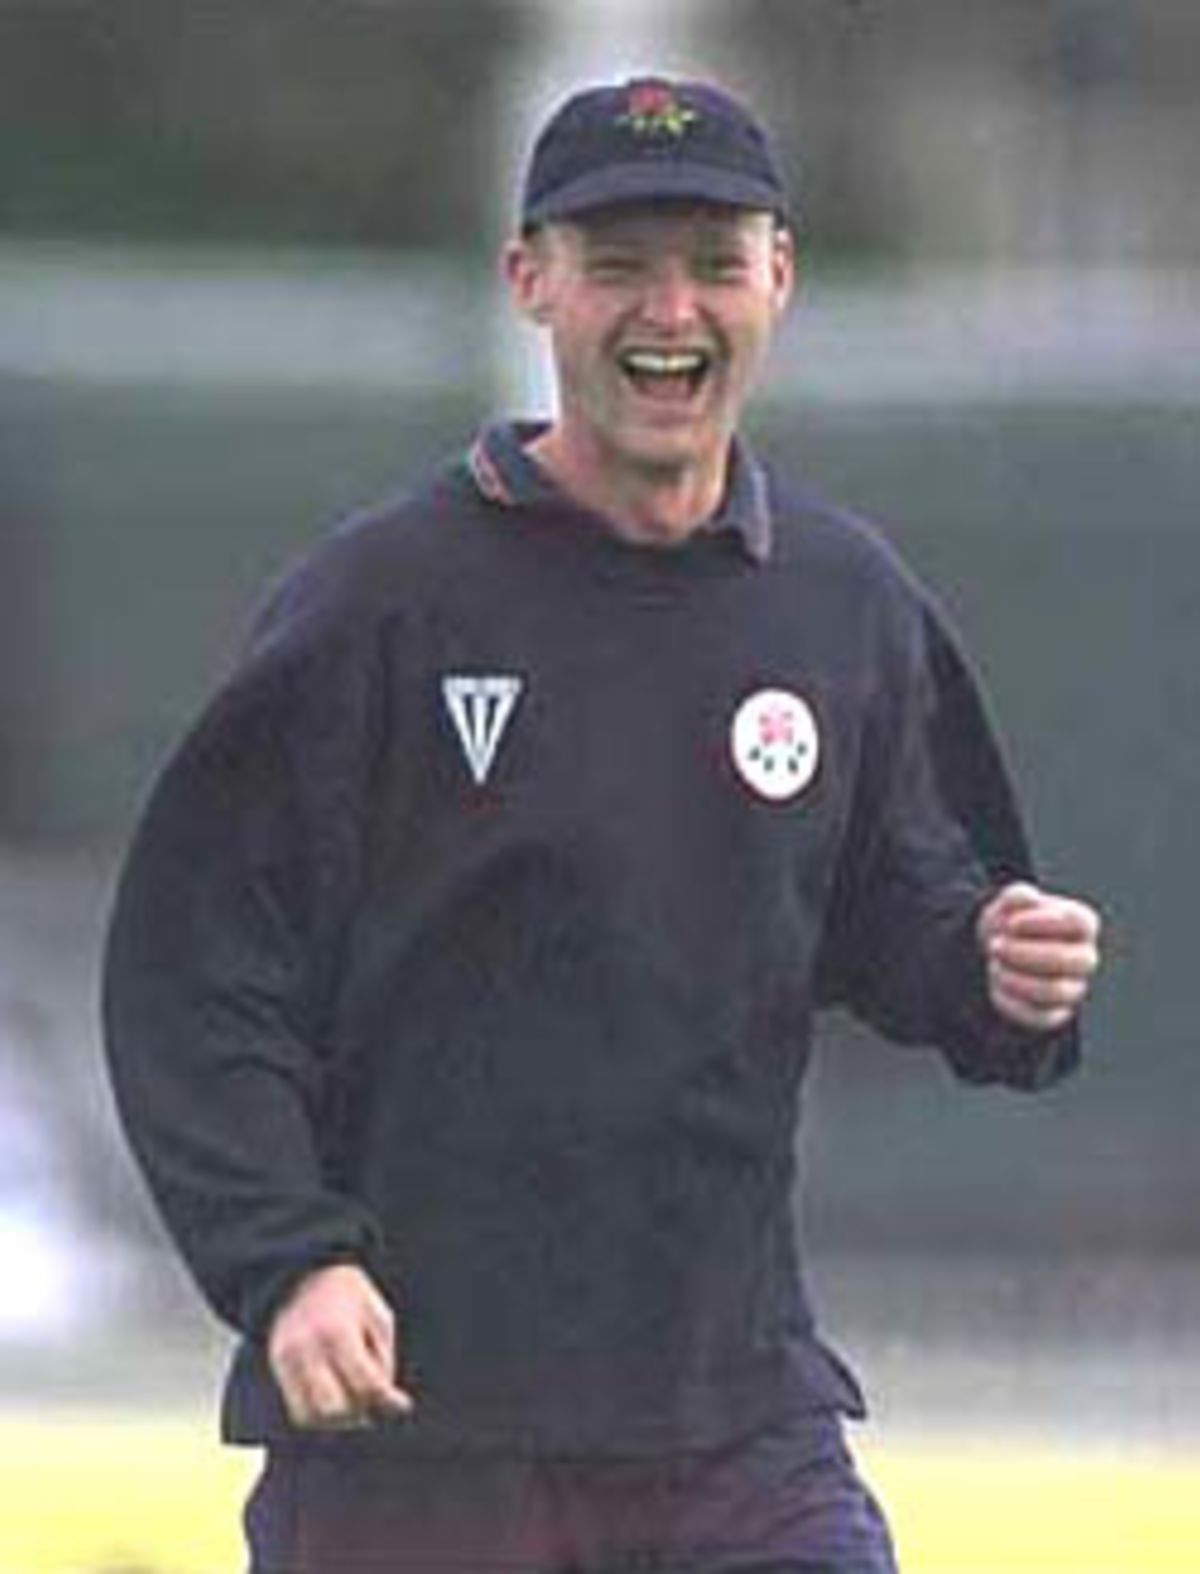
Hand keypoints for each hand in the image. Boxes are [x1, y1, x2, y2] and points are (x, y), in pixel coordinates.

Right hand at [267, 1263, 414, 1429]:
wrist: (304, 1272)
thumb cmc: (348, 1294)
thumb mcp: (378, 1316)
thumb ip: (384, 1360)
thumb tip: (390, 1402)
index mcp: (339, 1333)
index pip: (365, 1385)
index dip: (388, 1401)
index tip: (400, 1404)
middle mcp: (309, 1349)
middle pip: (335, 1409)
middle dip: (359, 1413)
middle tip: (374, 1405)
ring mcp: (289, 1359)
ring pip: (312, 1416)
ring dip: (337, 1420)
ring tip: (353, 1404)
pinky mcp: (277, 1365)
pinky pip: (296, 1409)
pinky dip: (317, 1414)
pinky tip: (334, 1399)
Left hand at [978, 881, 1100, 1032]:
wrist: (996, 951)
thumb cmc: (1011, 924)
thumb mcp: (1008, 903)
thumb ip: (1018, 895)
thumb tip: (1026, 897)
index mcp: (1081, 925)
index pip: (1081, 924)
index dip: (1045, 923)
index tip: (1012, 923)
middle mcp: (1084, 958)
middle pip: (1073, 961)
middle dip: (1027, 954)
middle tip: (996, 946)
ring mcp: (1072, 988)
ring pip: (1057, 991)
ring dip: (1017, 978)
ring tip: (995, 964)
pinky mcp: (1054, 1013)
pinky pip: (1041, 1016)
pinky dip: (1011, 1001)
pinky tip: (995, 984)